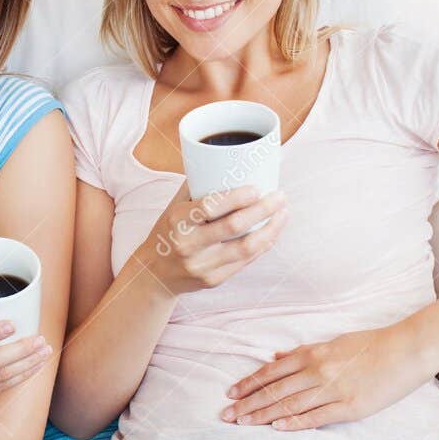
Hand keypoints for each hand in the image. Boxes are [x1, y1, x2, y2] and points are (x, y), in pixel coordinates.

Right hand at [135, 184, 286, 296]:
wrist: (154, 273)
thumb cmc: (169, 230)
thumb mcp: (174, 206)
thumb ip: (199, 186)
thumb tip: (234, 158)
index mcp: (178, 220)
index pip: (210, 207)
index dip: (236, 198)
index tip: (256, 188)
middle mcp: (188, 244)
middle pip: (234, 226)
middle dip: (262, 209)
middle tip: (280, 195)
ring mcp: (202, 266)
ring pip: (246, 248)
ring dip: (270, 228)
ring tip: (283, 212)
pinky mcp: (214, 280)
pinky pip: (246, 261)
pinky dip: (263, 244)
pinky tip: (272, 231)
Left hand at [220, 320, 438, 428]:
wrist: (407, 349)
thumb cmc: (371, 344)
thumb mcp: (333, 343)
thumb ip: (304, 352)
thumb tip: (276, 357)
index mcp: (313, 354)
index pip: (272, 372)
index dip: (249, 383)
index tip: (230, 393)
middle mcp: (318, 371)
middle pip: (275, 390)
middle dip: (248, 403)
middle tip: (225, 415)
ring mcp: (333, 390)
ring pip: (290, 405)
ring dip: (263, 415)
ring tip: (242, 423)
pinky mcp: (350, 406)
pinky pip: (317, 416)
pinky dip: (296, 423)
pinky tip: (277, 428)